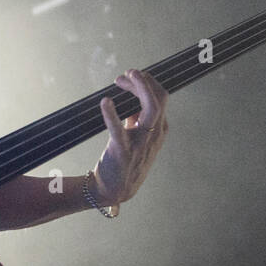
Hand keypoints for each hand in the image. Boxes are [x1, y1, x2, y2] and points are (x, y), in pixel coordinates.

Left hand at [92, 69, 169, 206]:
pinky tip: (105, 102)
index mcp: (159, 130)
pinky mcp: (123, 151)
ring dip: (139, 88)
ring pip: (151, 108)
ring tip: (123, 78)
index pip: (161, 97)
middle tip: (126, 74)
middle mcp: (154, 135)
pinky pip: (119, 130)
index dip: (146, 82)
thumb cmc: (125, 161)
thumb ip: (138, 119)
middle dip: (144, 81)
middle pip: (159, 98)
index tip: (128, 77)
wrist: (115, 191)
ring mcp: (141, 143)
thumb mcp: (137, 137)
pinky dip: (111, 114)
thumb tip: (134, 98)